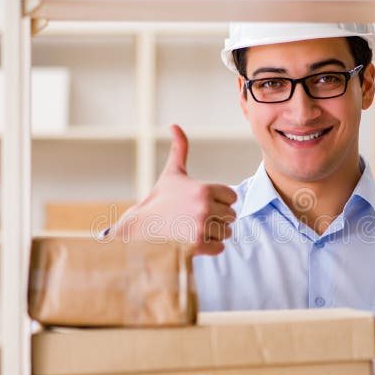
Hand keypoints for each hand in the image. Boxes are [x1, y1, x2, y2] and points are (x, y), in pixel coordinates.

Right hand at [114, 124, 237, 255]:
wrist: (141, 226)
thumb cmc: (160, 199)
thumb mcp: (172, 173)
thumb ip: (179, 149)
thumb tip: (174, 125)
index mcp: (204, 188)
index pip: (232, 197)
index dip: (219, 200)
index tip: (201, 202)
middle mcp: (204, 207)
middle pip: (231, 216)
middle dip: (217, 218)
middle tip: (194, 217)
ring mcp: (201, 227)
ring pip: (226, 233)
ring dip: (213, 233)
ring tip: (192, 228)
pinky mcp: (197, 245)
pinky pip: (220, 248)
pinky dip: (209, 247)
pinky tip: (192, 240)